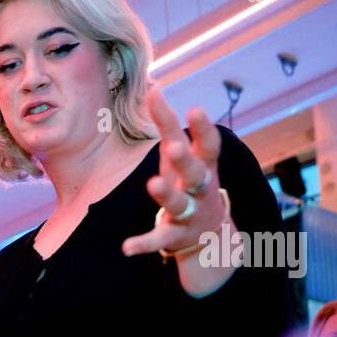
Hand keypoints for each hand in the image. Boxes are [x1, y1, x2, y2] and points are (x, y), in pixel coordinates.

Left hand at [121, 88, 228, 257]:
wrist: (210, 232)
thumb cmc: (190, 180)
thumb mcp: (182, 153)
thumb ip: (168, 124)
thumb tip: (153, 88)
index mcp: (203, 166)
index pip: (207, 145)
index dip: (203, 128)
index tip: (195, 108)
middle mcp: (199, 188)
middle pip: (194, 173)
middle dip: (184, 160)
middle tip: (171, 146)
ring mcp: (190, 213)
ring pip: (178, 205)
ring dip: (165, 195)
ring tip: (152, 184)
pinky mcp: (175, 236)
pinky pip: (159, 239)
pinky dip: (143, 243)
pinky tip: (126, 248)